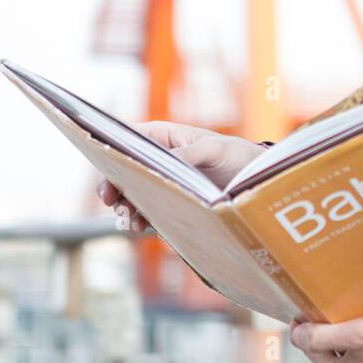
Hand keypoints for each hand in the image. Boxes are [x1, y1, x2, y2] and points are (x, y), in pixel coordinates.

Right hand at [94, 121, 267, 231]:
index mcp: (163, 136)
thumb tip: (162, 165)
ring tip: (131, 220)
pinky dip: (140, 218)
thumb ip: (188, 154)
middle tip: (114, 202)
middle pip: (123, 170)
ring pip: (131, 193)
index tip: (106, 172)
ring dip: (125, 206)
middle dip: (114, 186)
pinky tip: (140, 226)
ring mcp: (162, 181)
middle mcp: (158, 159)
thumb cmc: (238, 154)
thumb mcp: (215, 149)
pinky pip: (147, 210)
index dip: (110, 153)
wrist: (257, 179)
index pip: (126, 139)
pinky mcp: (170, 203)